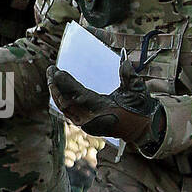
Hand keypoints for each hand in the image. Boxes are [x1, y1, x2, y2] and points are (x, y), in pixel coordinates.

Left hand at [47, 59, 163, 144]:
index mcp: (104, 111)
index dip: (67, 85)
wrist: (141, 129)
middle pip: (67, 103)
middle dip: (56, 87)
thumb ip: (130, 77)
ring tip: (51, 77)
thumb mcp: (138, 92)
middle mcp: (92, 120)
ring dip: (56, 93)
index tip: (57, 72)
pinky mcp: (86, 123)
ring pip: (65, 108)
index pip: (80, 96)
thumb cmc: (140, 110)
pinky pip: (69, 112)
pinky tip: (57, 90)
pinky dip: (61, 100)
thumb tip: (125, 62)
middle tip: (51, 70)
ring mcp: (88, 123)